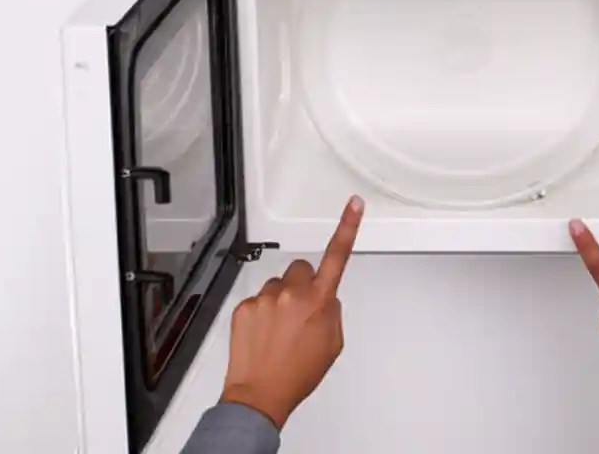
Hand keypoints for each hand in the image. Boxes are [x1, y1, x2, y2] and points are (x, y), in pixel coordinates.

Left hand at [219, 195, 364, 427]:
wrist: (260, 394)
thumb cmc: (298, 374)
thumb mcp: (332, 344)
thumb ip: (332, 313)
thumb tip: (324, 300)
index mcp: (320, 302)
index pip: (337, 256)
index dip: (348, 227)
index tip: (354, 205)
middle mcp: (292, 294)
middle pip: (301, 270)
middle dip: (303, 284)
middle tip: (300, 312)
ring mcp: (266, 298)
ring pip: (277, 285)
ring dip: (281, 300)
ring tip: (279, 331)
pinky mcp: (244, 306)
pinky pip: (258, 299)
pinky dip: (262, 313)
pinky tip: (263, 335)